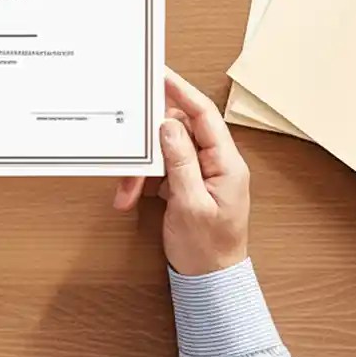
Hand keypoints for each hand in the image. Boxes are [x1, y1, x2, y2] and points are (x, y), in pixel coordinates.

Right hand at [113, 69, 250, 275]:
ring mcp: (201, 173)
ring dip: (142, 169)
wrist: (209, 281)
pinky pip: (161, 169)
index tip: (161, 75)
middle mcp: (216, 163)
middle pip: (179, 131)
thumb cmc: (208, 249)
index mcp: (226, 164)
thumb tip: (169, 125)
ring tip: (128, 192)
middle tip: (128, 146)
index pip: (204, 116)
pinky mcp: (186, 184)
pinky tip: (132, 196)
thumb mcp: (190, 205)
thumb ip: (180, 162)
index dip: (182, 92)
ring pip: (165, 151)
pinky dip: (143, 180)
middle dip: (150, 143)